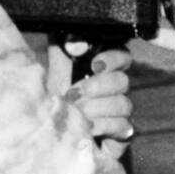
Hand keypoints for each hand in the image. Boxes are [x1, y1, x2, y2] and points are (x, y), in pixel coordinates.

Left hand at [47, 39, 134, 159]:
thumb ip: (63, 51)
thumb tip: (72, 40)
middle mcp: (116, 90)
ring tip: (76, 113)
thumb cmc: (56, 100)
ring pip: (123, 104)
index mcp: (104, 71)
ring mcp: (120, 112)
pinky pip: (123, 127)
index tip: (94, 65)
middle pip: (123, 81)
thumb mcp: (55, 72)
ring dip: (97, 108)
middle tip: (73, 94)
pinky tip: (88, 128)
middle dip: (97, 87)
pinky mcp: (121, 134)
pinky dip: (103, 126)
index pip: (123, 57)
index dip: (113, 59)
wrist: (51, 132)